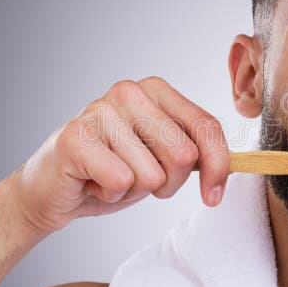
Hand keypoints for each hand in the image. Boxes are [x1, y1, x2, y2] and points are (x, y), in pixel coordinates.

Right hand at [10, 77, 230, 231]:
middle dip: (168, 184)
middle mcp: (129, 91)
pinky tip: (92, 182)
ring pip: (152, 174)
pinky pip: (121, 182)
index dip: (219, 166)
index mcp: (155, 89)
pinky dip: (111, 196)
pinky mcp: (75, 137)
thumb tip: (234, 167)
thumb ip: (195, 153)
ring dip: (135, 191)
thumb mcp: (162, 159)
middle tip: (139, 181)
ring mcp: (99, 110)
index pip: (207, 126)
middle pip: (184, 155)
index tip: (213, 196)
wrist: (53, 190)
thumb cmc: (112, 172)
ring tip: (110, 179)